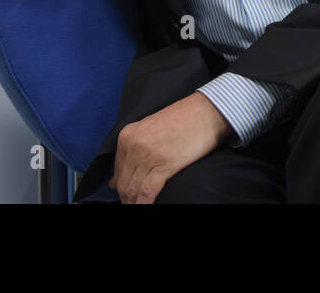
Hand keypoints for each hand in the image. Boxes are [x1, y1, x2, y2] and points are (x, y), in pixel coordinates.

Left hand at [108, 92, 232, 202]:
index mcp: (127, 135)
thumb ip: (132, 151)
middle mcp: (134, 145)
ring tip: (139, 207)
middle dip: (127, 198)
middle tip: (132, 204)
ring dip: (134, 203)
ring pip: (134, 189)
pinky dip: (145, 204)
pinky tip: (147, 206)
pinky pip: (147, 192)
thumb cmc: (182, 119)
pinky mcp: (164, 165)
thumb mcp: (149, 129)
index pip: (117, 170)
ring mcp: (148, 155)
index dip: (121, 187)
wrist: (205, 112)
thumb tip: (115, 180)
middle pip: (124, 183)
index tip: (126, 195)